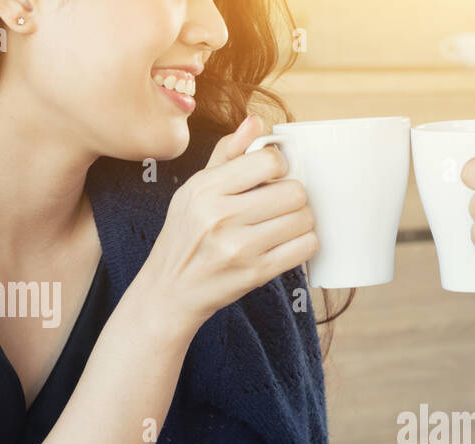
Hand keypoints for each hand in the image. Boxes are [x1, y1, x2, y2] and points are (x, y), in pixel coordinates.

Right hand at [136, 114, 317, 336]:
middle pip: (294, 192)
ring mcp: (239, 247)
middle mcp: (221, 216)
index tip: (272, 177)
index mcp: (206, 189)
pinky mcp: (256, 274)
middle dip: (294, 196)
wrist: (170, 290)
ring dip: (301, 220)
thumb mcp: (194, 190)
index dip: (279, 167)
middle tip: (281, 204)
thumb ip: (226, 154)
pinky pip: (304, 248)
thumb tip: (257, 122)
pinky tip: (289, 243)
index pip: (269, 161)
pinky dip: (304, 243)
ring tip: (284, 224)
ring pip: (303, 220)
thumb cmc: (185, 236)